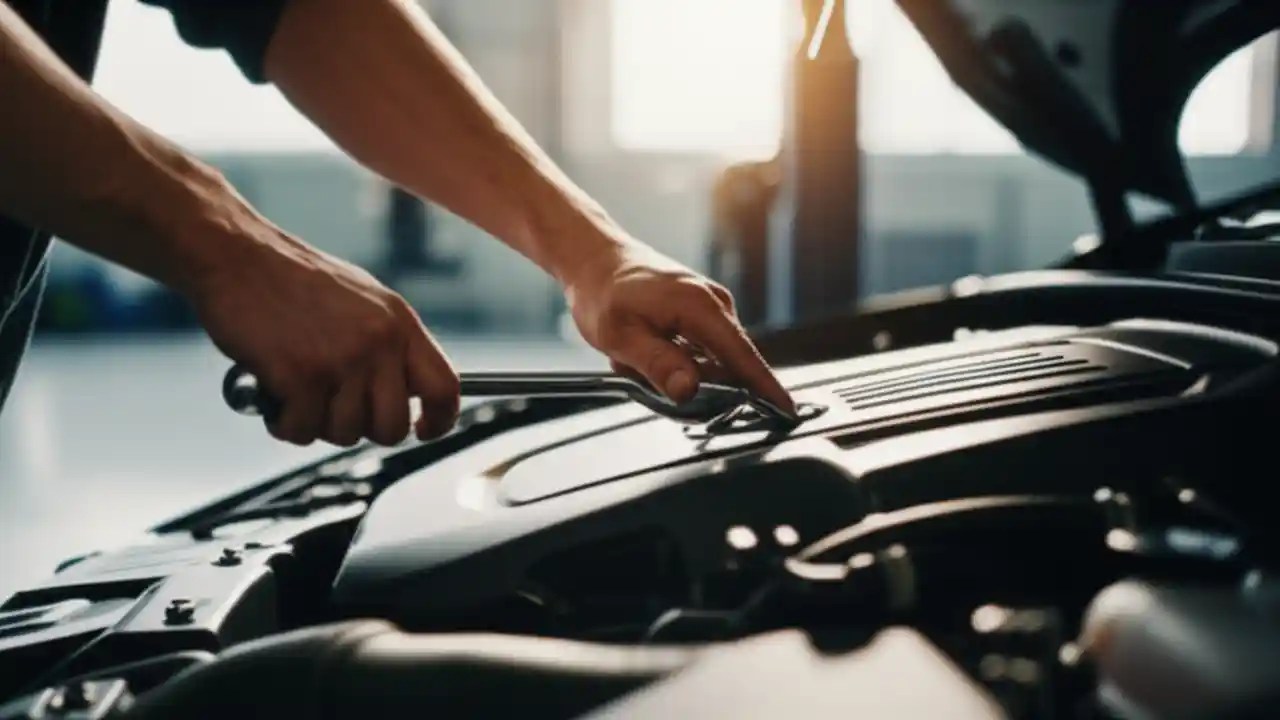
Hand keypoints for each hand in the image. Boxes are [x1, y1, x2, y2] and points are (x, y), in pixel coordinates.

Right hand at [183, 204, 459, 446]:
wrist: (236, 255)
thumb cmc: (291, 279)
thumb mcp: (362, 300)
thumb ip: (388, 343)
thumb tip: (407, 391)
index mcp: (399, 322)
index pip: (445, 387)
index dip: (440, 420)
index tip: (422, 430)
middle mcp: (379, 342)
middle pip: (393, 426)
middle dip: (363, 429)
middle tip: (333, 410)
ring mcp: (341, 360)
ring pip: (345, 434)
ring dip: (317, 424)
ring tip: (296, 391)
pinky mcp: (300, 376)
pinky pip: (302, 431)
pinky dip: (284, 424)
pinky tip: (274, 394)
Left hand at [565, 242, 794, 413]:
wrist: (595, 259)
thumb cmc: (604, 293)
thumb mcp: (620, 337)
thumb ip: (658, 365)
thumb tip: (690, 390)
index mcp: (700, 307)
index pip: (743, 356)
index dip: (766, 388)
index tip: (787, 411)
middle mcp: (714, 303)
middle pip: (730, 364)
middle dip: (695, 384)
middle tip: (644, 374)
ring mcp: (711, 307)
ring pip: (713, 361)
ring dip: (677, 370)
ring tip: (636, 356)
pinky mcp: (703, 312)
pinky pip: (703, 350)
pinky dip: (676, 359)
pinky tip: (646, 348)